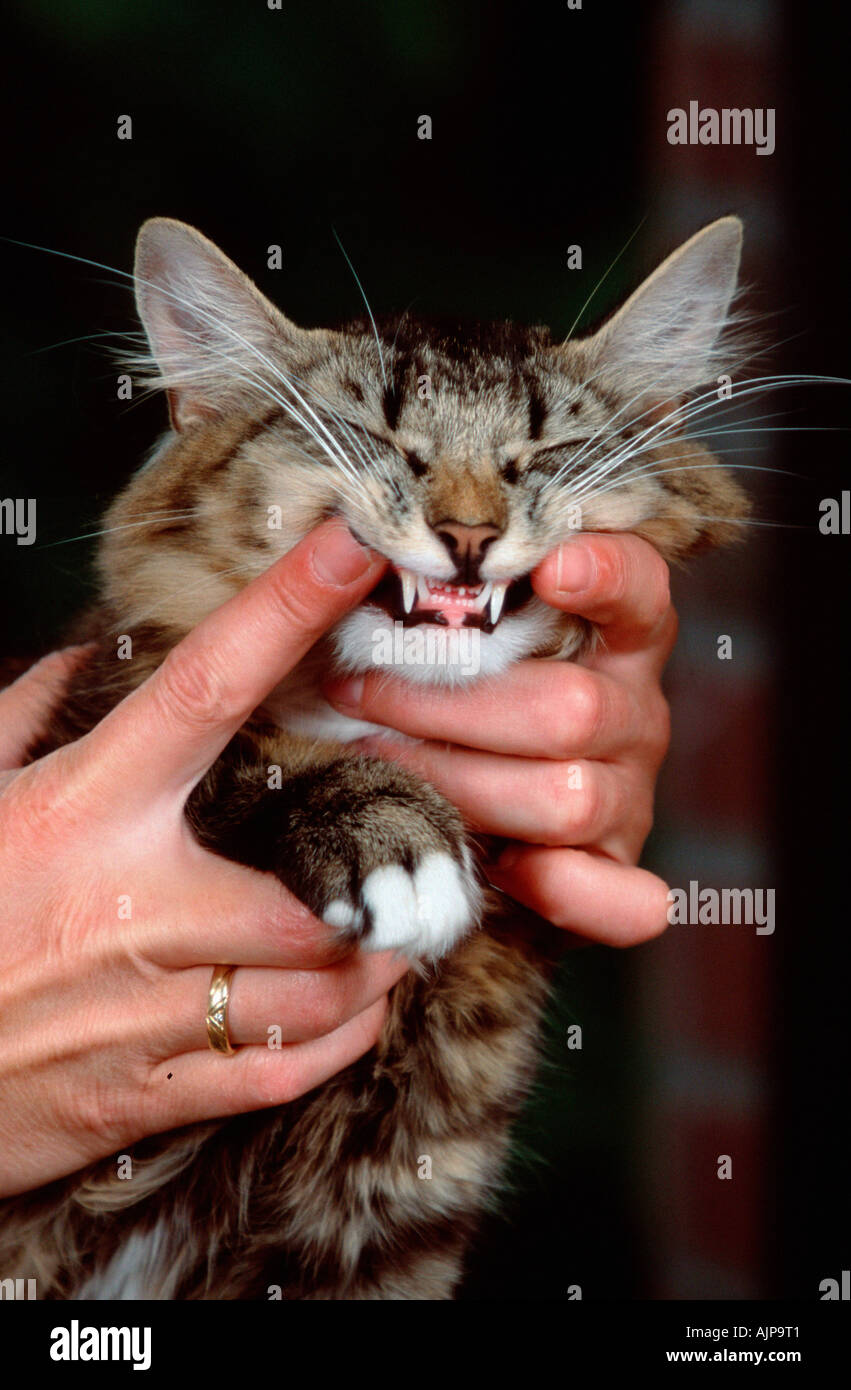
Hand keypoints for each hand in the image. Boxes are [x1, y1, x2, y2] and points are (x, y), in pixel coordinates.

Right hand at [0, 523, 409, 1198]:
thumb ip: (22, 719)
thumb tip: (83, 656)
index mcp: (83, 811)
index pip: (204, 687)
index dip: (285, 609)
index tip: (353, 548)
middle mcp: (135, 906)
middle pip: (312, 881)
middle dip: (383, 867)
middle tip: (416, 839)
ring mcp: (148, 1008)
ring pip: (324, 988)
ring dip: (380, 957)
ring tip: (392, 925)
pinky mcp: (151, 1095)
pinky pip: (289, 1068)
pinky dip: (345, 1035)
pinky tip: (350, 1006)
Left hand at [323, 533, 674, 945]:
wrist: (465, 825)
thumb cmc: (442, 708)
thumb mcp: (444, 644)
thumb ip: (431, 604)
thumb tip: (344, 550)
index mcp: (612, 640)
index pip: (641, 590)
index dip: (608, 576)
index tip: (550, 567)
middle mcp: (634, 713)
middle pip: (572, 709)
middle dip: (447, 706)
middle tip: (357, 696)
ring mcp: (630, 797)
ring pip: (567, 797)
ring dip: (460, 786)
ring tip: (380, 767)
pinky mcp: (618, 875)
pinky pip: (624, 899)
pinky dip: (567, 891)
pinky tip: (506, 871)